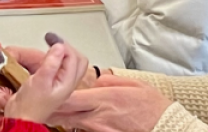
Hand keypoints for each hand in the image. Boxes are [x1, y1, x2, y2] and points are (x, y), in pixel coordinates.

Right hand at [3, 42, 88, 123]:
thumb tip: (59, 47)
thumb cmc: (30, 106)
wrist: (20, 118)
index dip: (63, 45)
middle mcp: (65, 83)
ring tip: (48, 44)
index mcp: (67, 82)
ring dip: (59, 52)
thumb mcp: (40, 81)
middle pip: (76, 60)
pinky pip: (56, 67)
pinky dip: (51, 59)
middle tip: (52, 40)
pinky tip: (43, 57)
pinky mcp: (49, 83)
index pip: (73, 57)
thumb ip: (51, 63)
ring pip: (67, 63)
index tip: (50, 38)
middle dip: (65, 47)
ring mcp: (58, 83)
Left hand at [51, 75, 173, 131]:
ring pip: (74, 123)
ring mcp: (100, 129)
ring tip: (54, 112)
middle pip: (66, 113)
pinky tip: (76, 121)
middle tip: (40, 105)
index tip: (43, 90)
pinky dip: (80, 125)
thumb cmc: (153, 107)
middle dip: (52, 109)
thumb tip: (98, 81)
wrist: (166, 127)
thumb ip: (110, 81)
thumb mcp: (133, 84)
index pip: (70, 97)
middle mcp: (99, 116)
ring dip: (64, 117)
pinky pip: (86, 130)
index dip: (53, 95)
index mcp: (104, 99)